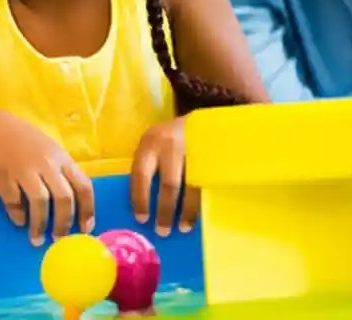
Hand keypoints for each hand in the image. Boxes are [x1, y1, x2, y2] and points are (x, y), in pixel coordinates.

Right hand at [0, 111, 94, 245]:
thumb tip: (75, 207)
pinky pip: (14, 201)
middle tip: (60, 239)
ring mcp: (24, 168)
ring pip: (40, 202)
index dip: (87, 210)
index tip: (85, 229)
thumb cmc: (24, 143)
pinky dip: (18, 215)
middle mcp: (46, 163)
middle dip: (63, 223)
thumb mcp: (50, 151)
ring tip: (37, 239)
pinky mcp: (3, 175)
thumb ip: (62, 173)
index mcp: (62, 158)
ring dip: (40, 224)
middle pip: (63, 198)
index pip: (83, 186)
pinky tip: (19, 221)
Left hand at [131, 117, 196, 236]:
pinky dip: (202, 202)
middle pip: (169, 185)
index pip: (141, 174)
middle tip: (162, 231)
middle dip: (165, 210)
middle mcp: (172, 146)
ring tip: (183, 228)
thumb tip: (139, 203)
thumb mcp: (152, 145)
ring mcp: (195, 151)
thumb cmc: (169, 139)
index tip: (141, 219)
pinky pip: (207, 185)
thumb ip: (147, 166)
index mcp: (150, 143)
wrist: (200, 119)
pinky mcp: (213, 158)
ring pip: (192, 187)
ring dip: (187, 211)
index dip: (141, 199)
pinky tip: (200, 215)